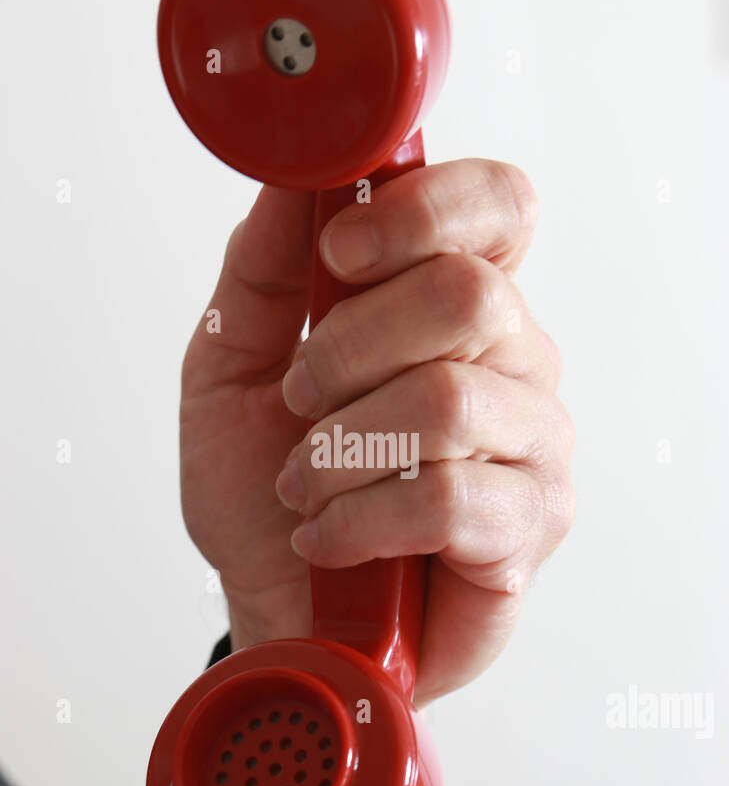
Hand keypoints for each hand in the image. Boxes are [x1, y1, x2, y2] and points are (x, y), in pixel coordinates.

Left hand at [180, 159, 574, 706]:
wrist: (273, 606)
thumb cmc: (264, 488)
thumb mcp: (231, 366)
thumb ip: (263, 271)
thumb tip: (293, 179)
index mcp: (454, 302)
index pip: (499, 209)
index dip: (423, 211)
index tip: (338, 255)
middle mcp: (513, 361)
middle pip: (467, 295)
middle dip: (348, 349)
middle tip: (299, 396)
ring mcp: (532, 445)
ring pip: (450, 400)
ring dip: (341, 447)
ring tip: (305, 483)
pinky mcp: (528, 529)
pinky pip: (451, 499)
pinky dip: (362, 517)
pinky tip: (330, 535)